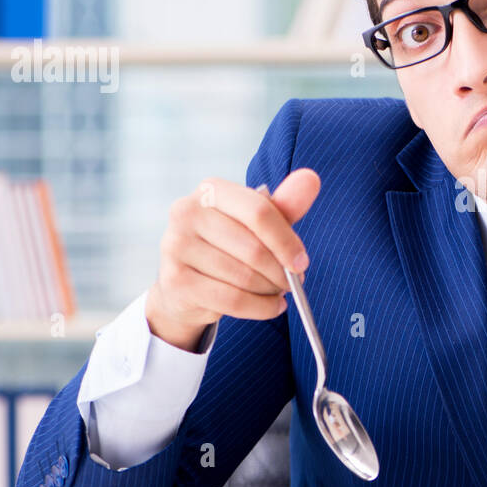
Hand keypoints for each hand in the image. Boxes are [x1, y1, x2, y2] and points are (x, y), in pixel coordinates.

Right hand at [146, 168, 320, 349]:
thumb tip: (311, 179)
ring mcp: (175, 246)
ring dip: (270, 290)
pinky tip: (271, 306)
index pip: (258, 211)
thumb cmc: (228, 246)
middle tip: (291, 282)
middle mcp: (186, 213)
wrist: (187, 285)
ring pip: (244, 277)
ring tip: (275, 291)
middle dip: (280, 272)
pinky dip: (260, 307)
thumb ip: (285, 205)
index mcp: (210, 191)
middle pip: (253, 249)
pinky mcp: (175, 281)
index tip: (302, 262)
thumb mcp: (257, 224)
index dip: (286, 241)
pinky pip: (232, 299)